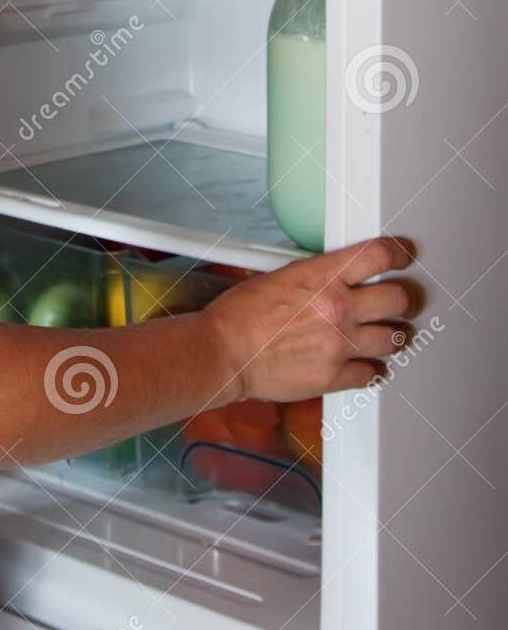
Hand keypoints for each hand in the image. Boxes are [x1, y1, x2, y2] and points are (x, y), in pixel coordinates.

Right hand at [204, 237, 419, 404]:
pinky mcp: (334, 376)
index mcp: (322, 277)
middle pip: (399, 298)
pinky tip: (366, 365)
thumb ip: (318, 276)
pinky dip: (372, 370)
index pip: (378, 255)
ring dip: (393, 336)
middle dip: (405, 299)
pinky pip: (372, 374)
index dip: (398, 253)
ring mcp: (339, 344)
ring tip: (389, 335)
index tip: (404, 256)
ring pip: (393, 338)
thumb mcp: (281, 275)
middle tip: (404, 301)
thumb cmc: (241, 315)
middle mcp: (337, 308)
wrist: (225, 352)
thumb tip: (338, 277)